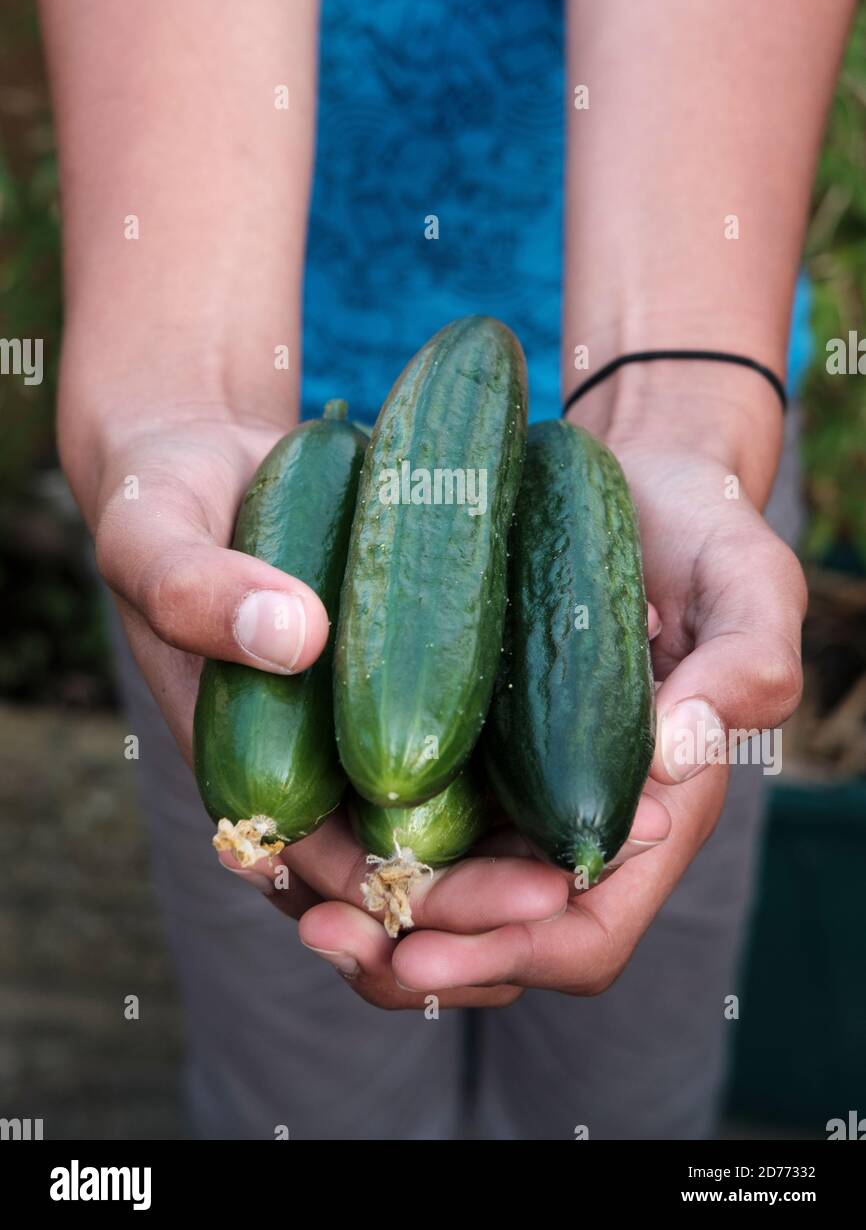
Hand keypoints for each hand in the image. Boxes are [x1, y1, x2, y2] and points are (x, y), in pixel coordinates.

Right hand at [66, 405, 570, 1007]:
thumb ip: (197, 591)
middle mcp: (318, 771)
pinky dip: (536, 758)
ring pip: (460, 821)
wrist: (202, 459)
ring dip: (540, 839)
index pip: (343, 880)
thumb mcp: (153, 536)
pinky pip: (475, 743)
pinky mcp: (409, 679)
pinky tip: (625, 744)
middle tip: (620, 868)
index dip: (437, 903)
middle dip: (509, 894)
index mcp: (251, 775)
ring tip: (647, 823)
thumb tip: (296, 638)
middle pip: (417, 874)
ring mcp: (365, 730)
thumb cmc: (160, 503)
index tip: (538, 893)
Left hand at [299, 428, 805, 1002]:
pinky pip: (397, 816)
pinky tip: (279, 820)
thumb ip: (744, 668)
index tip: (419, 950)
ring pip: (432, 890)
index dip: (505, 950)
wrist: (639, 477)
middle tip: (321, 931)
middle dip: (407, 953)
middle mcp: (568, 818)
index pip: (582, 932)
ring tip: (280, 882)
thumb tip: (675, 756)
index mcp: (651, 816)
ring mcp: (507, 786)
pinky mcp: (457, 740)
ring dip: (359, 910)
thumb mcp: (747, 582)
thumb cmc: (705, 528)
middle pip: (490, 934)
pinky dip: (342, 837)